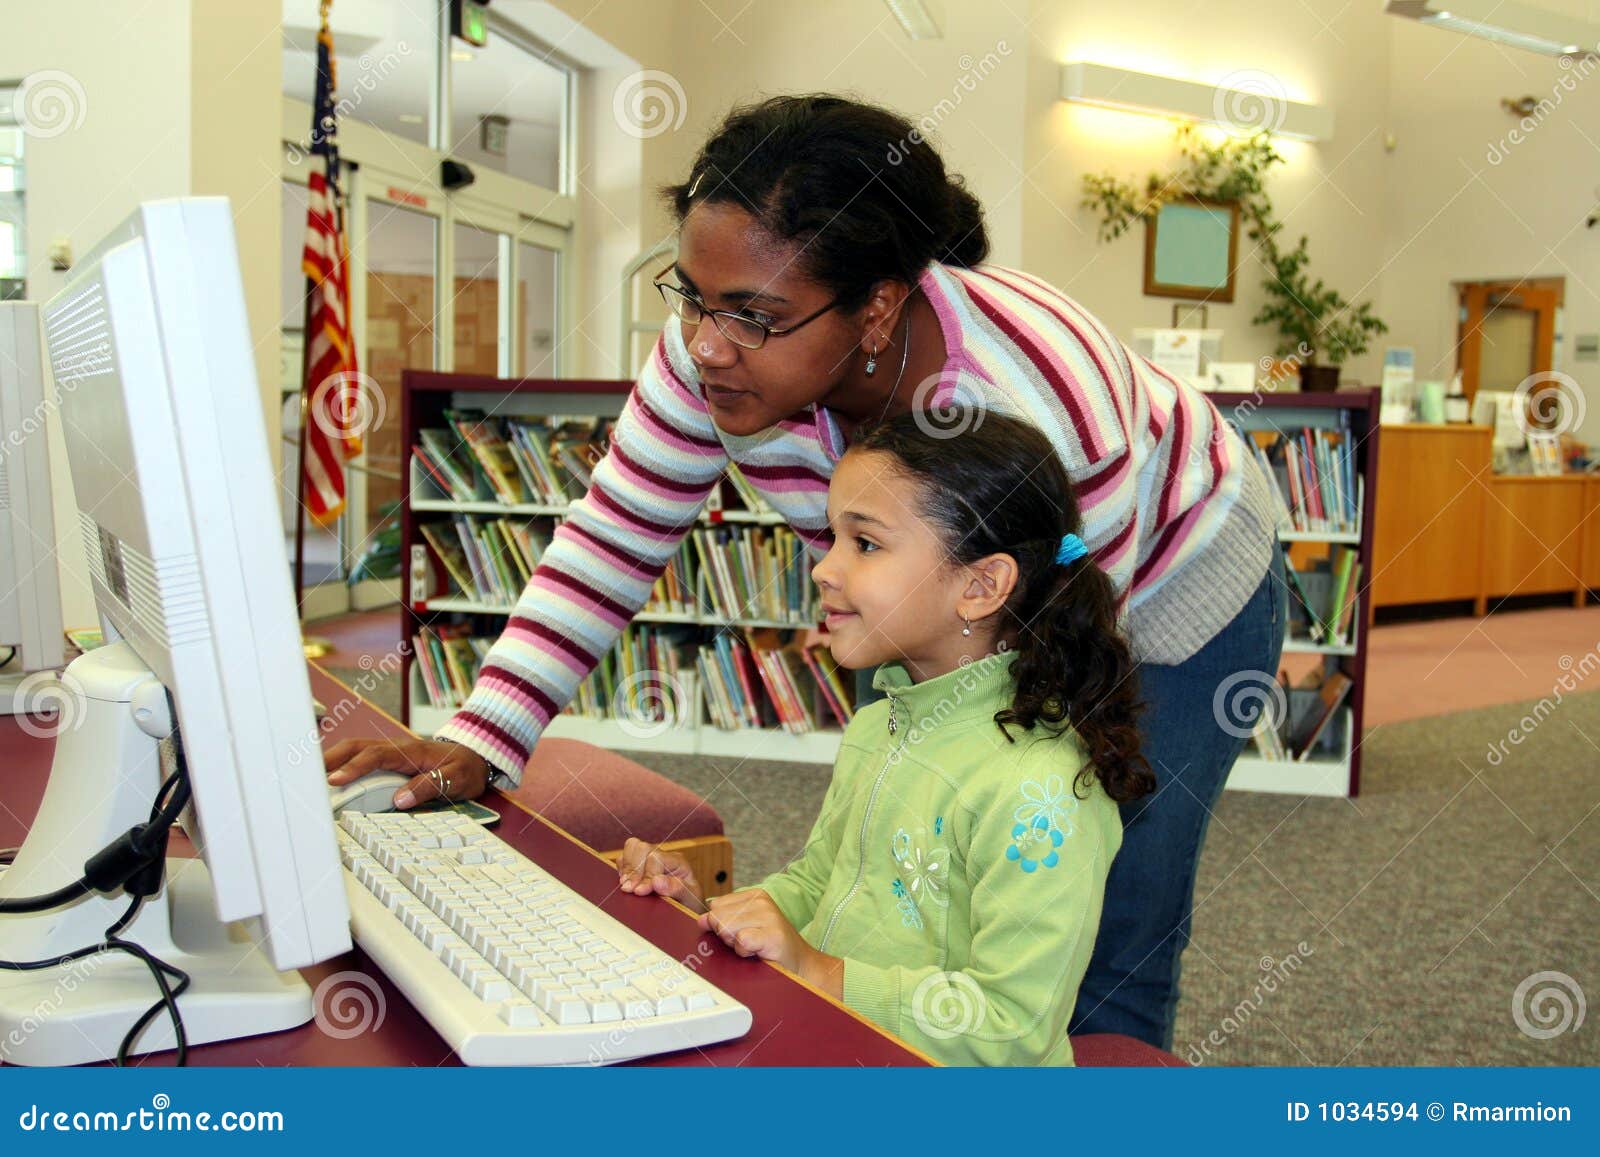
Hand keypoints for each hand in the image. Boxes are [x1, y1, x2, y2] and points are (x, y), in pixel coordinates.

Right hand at [323, 737, 492, 808]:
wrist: (475, 756)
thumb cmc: (464, 768)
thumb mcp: (455, 779)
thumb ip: (429, 787)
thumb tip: (400, 799)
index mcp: (410, 751)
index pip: (375, 756)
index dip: (354, 767)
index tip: (335, 780)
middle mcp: (395, 748)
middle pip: (356, 746)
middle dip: (330, 758)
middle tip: (306, 775)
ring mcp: (389, 752)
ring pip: (354, 750)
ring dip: (331, 760)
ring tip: (307, 776)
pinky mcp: (387, 759)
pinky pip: (359, 758)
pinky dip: (341, 763)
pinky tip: (327, 776)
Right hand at [616, 838, 704, 911]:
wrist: (687, 908)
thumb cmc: (690, 904)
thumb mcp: (690, 900)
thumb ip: (676, 889)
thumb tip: (657, 882)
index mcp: (678, 861)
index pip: (656, 859)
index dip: (646, 876)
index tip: (640, 892)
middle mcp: (663, 856)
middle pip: (642, 847)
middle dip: (633, 869)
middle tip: (630, 889)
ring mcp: (650, 858)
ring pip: (632, 846)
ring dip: (627, 866)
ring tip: (627, 886)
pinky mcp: (639, 865)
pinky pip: (624, 857)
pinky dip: (621, 868)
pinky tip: (626, 883)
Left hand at [697, 889, 813, 973]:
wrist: (800, 965)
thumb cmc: (770, 947)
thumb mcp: (744, 927)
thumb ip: (722, 920)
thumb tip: (701, 920)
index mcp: (754, 895)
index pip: (715, 905)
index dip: (722, 925)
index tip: (741, 932)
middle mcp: (761, 901)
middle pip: (718, 917)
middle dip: (727, 936)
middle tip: (748, 942)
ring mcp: (768, 916)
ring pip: (727, 928)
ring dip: (736, 945)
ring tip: (754, 946)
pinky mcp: (772, 934)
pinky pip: (741, 941)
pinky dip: (745, 951)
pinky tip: (758, 952)